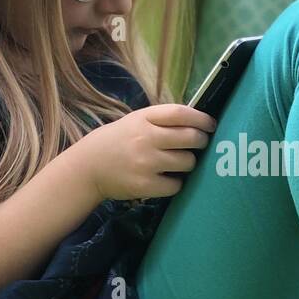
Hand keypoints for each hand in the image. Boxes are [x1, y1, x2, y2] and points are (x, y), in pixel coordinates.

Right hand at [77, 103, 217, 200]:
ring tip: (178, 163)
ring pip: (187, 162)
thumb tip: (199, 123)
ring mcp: (145, 163)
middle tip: (200, 144)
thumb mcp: (136, 121)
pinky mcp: (144, 185)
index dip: (201, 118)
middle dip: (201, 141)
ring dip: (188, 163)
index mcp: (144, 118)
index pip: (180, 113)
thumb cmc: (118, 141)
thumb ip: (162, 121)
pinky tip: (166, 179)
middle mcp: (145, 138)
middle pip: (190, 138)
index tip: (210, 124)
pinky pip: (176, 185)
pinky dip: (175, 183)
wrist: (88, 167)